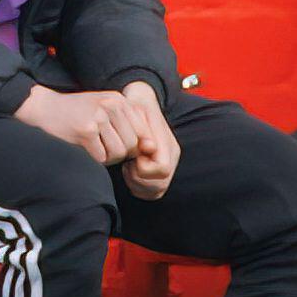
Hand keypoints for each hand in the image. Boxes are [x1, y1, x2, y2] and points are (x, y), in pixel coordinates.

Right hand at [14, 84, 141, 166]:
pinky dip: (93, 159)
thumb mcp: (104, 110)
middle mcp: (111, 105)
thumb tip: (152, 147)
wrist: (41, 108)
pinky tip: (82, 148)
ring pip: (119, 153)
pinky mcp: (85, 130)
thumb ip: (128, 125)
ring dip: (107, 157)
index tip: (114, 142)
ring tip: (92, 147)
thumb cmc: (75, 113)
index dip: (131, 144)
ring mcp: (98, 116)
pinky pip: (101, 157)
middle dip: (119, 153)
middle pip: (132, 144)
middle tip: (101, 146)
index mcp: (119, 99)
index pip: (142, 132)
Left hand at [117, 80, 180, 199]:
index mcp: (168, 145)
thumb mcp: (136, 111)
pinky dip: (138, 188)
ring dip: (136, 184)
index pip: (162, 168)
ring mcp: (166, 166)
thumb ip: (141, 128)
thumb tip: (147, 148)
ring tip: (127, 168)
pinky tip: (129, 172)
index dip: (142, 167)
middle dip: (137, 178)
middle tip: (126, 165)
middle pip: (160, 184)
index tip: (130, 158)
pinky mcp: (158, 173)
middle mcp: (171, 158)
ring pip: (156, 191)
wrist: (139, 103)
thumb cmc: (135, 107)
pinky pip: (152, 193)